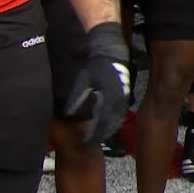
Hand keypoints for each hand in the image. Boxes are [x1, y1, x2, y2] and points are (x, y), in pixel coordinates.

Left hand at [65, 22, 130, 143]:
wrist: (112, 51)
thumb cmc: (96, 65)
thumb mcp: (83, 81)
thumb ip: (77, 98)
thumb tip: (68, 114)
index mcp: (108, 98)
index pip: (101, 121)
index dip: (94, 132)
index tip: (87, 141)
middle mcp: (118, 100)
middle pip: (112, 123)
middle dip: (103, 133)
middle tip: (93, 141)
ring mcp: (124, 97)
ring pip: (118, 118)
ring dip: (110, 128)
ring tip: (101, 135)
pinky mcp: (125, 93)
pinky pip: (121, 112)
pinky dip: (115, 120)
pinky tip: (109, 123)